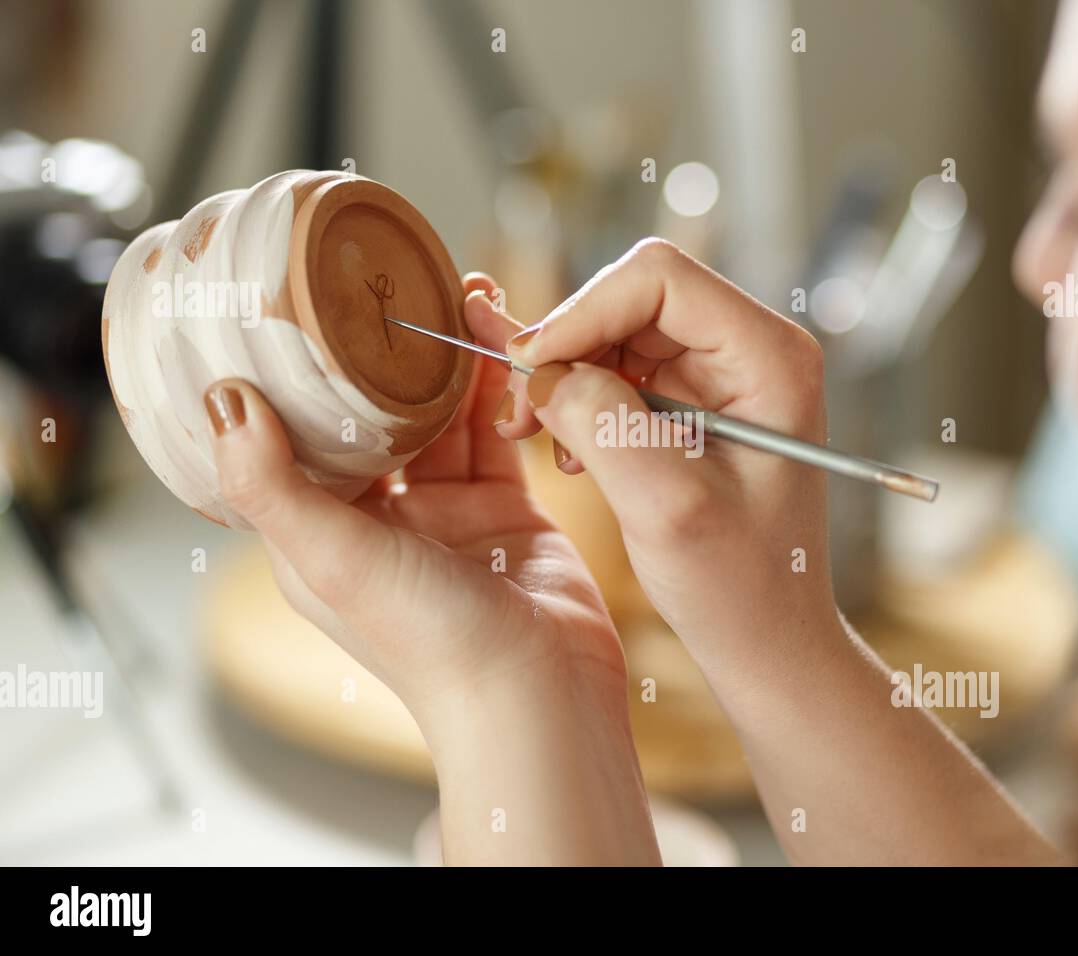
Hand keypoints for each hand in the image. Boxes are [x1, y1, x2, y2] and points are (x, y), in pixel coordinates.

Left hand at [205, 274, 626, 728]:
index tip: (305, 309)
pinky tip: (503, 346)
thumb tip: (221, 399)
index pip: (293, 437)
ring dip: (450, 361)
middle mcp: (378, 519)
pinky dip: (500, 391)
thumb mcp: (332, 560)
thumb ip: (272, 483)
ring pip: (440, 416)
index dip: (299, 375)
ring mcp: (444, 513)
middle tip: (401, 288)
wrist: (541, 690)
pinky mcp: (503, 508)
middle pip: (374, 416)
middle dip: (386, 355)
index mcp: (319, 534)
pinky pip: (495, 433)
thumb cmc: (430, 643)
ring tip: (466, 297)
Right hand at [478, 239, 839, 683]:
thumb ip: (604, 426)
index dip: (583, 312)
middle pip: (632, 296)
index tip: (532, 371)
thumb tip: (543, 369)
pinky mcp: (696, 401)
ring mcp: (723, 373)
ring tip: (538, 436)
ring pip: (617, 329)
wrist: (769, 637)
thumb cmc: (741, 586)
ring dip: (567, 376)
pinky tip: (571, 454)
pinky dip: (581, 401)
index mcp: (769, 358)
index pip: (658, 279)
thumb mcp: (667, 508)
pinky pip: (621, 369)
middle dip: (567, 347)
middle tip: (521, 412)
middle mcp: (750, 350)